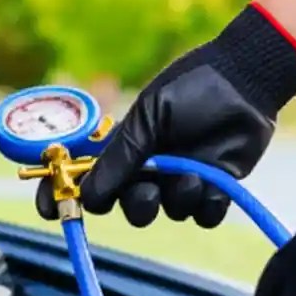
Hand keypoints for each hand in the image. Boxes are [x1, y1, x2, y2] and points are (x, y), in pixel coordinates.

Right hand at [35, 4, 295, 226]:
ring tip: (195, 171)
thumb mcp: (148, 116)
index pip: (86, 179)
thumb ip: (120, 157)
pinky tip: (214, 179)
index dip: (66, 196)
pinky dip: (208, 203)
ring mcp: (183, 181)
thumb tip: (88, 196)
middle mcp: (151, 169)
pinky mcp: (216, 189)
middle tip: (149, 189)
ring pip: (170, 213)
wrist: (244, 80)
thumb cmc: (191, 88)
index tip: (51, 209)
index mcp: (127, 148)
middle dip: (137, 204)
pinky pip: (204, 216)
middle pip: (130, 208)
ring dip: (179, 197)